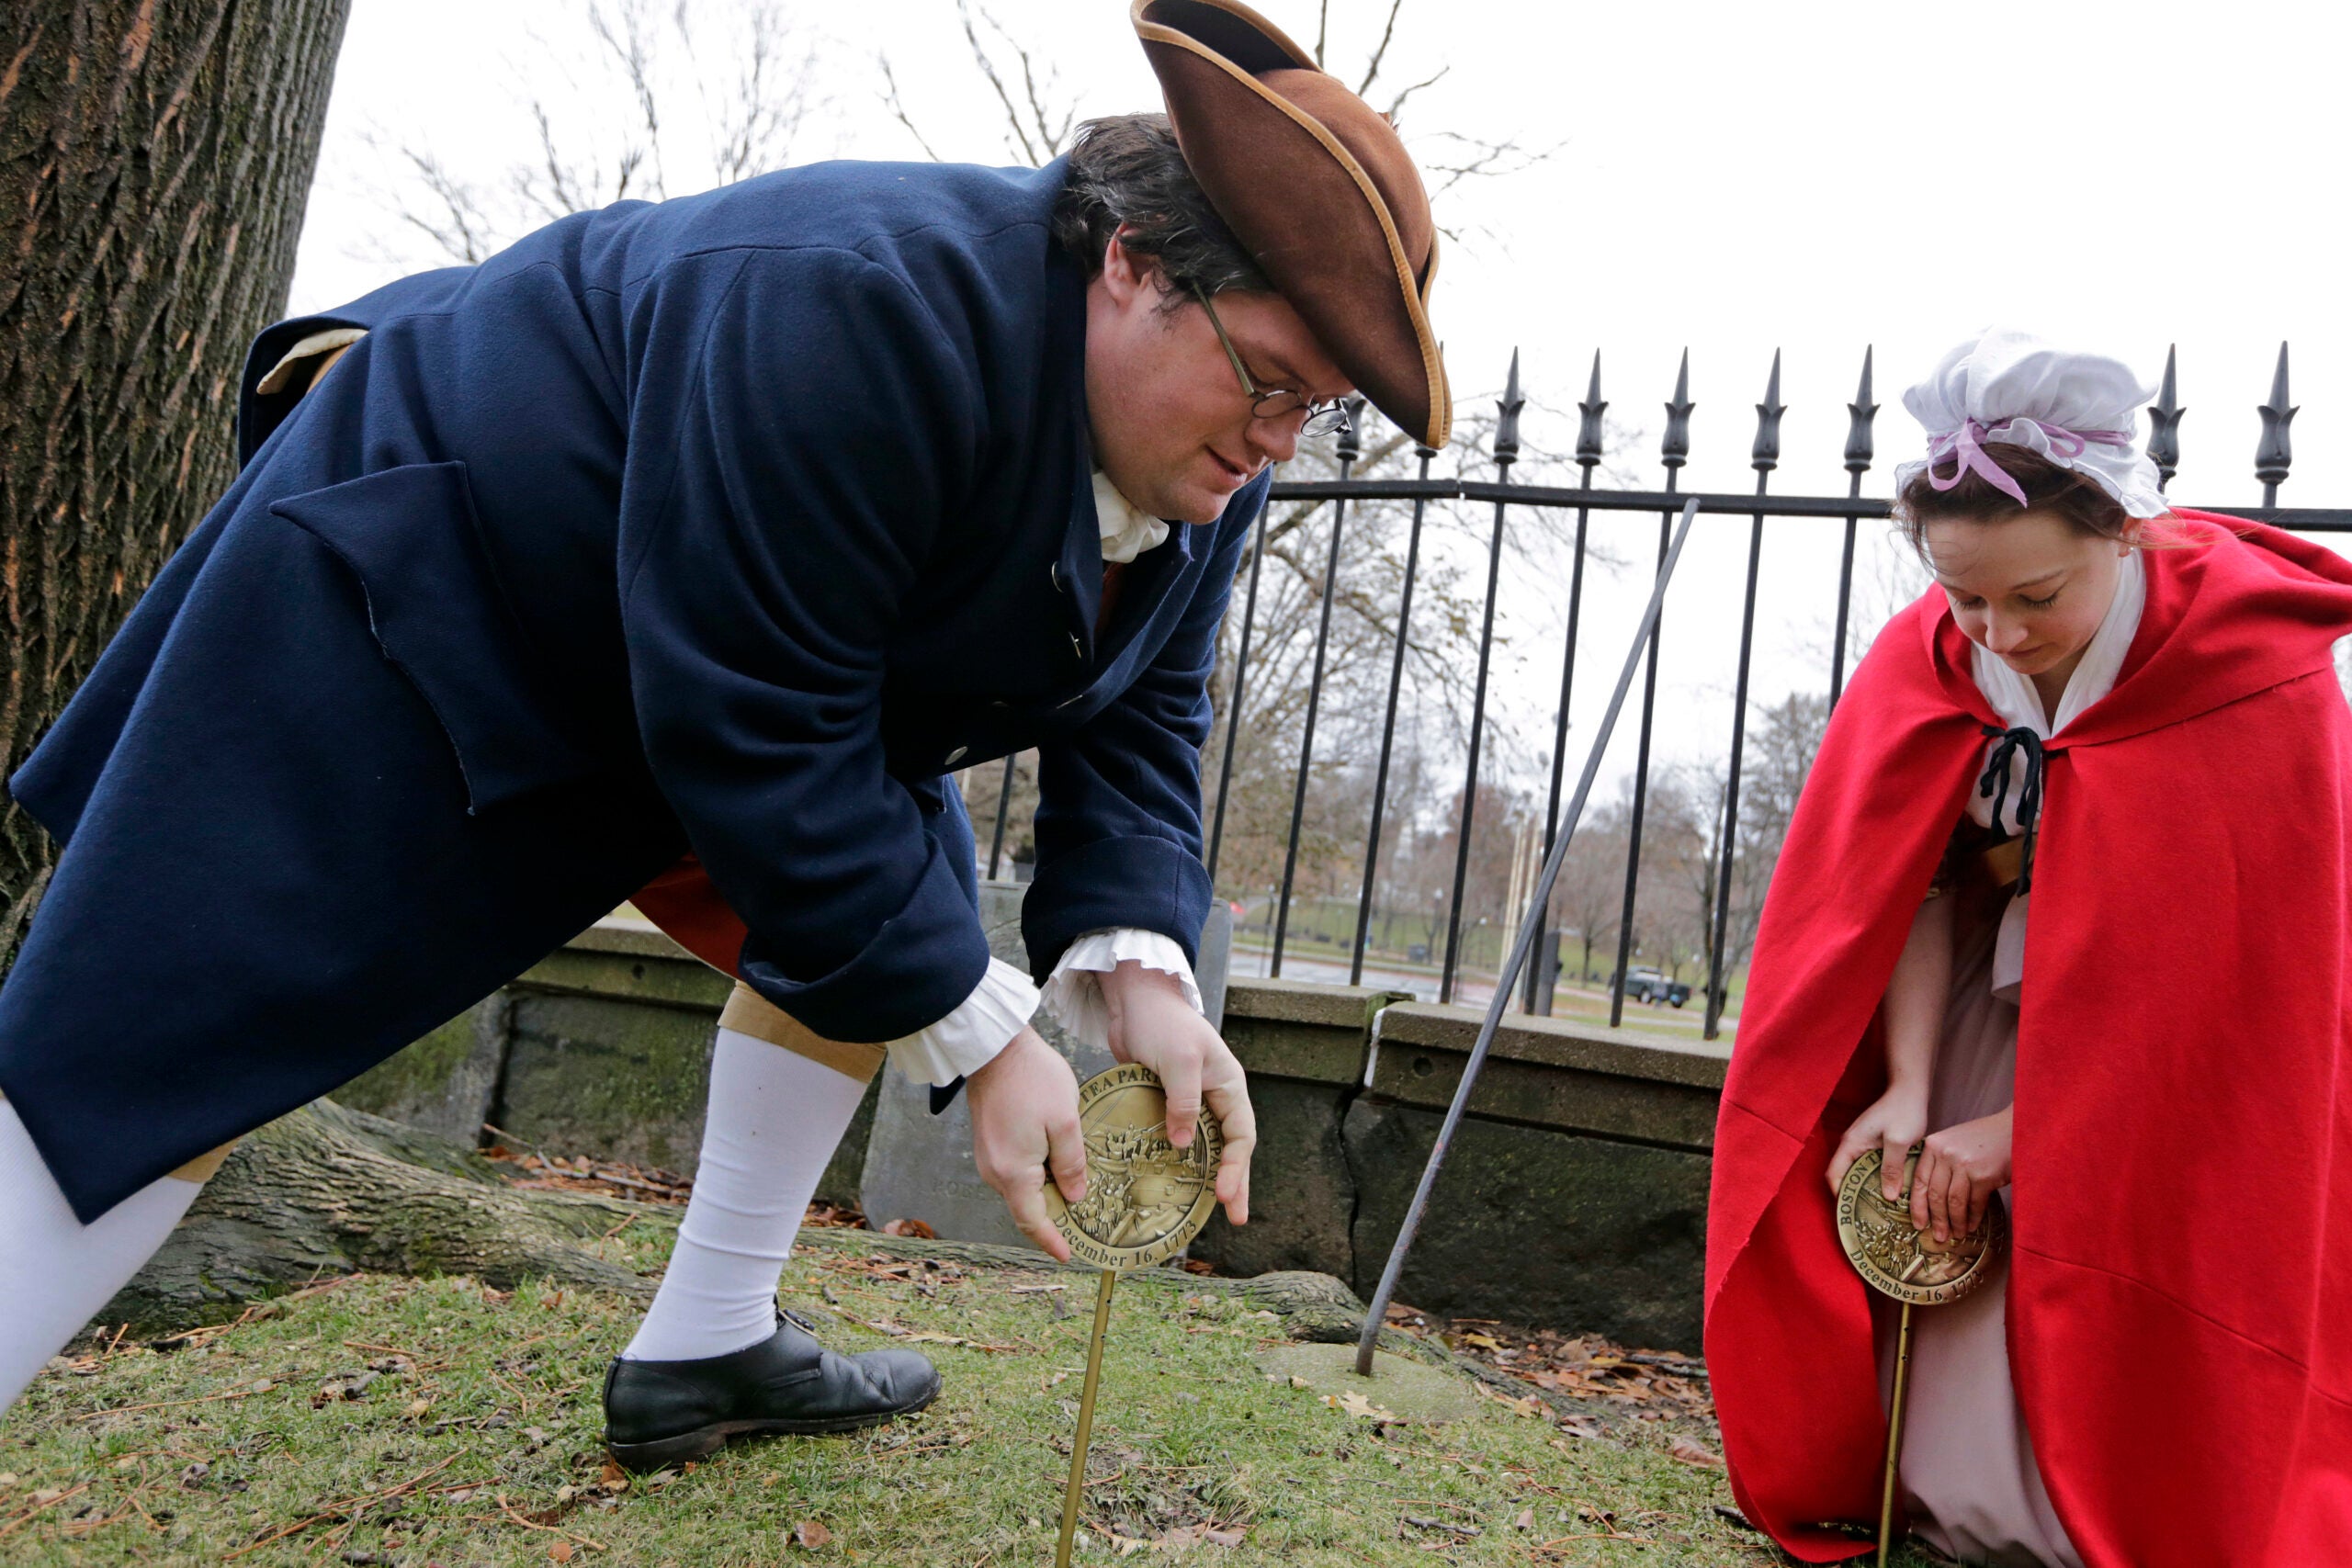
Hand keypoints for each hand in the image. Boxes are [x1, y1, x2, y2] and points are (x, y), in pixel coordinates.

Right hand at [965, 1027, 1086, 1261]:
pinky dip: (1035, 1176)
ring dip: (1046, 1192)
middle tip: (1085, 1221)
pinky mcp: (989, 1141)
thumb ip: (1072, 1163)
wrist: (995, 1047)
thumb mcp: (1065, 1121)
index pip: (1032, 1220)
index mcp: (1014, 1172)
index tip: (1068, 1256)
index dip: (1051, 1241)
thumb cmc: (1032, 1079)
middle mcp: (995, 1171)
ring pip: (1021, 1187)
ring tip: (1077, 1189)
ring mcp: (988, 1156)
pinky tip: (1057, 1164)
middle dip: (1053, 1217)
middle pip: (1026, 1206)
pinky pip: (1014, 1170)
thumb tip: (1074, 1196)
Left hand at [1099, 961, 1256, 1227]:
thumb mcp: (1179, 1061)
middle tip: (1236, 1217)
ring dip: (1208, 1176)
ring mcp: (1191, 1100)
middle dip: (1235, 1182)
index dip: (1236, 1168)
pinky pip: (1178, 1137)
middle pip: (1231, 1147)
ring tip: (1208, 1208)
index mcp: (1228, 1085)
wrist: (1135, 999)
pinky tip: (1171, 1179)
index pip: (1241, 1134)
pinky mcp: (1164, 1101)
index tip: (1226, 1196)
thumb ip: (1184, 1103)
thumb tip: (1184, 1145)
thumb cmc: (1163, 1023)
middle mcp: (1214, 1095)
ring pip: (1206, 1145)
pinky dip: (1178, 1160)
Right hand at [1827, 1081, 1928, 1204]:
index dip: (1839, 1194)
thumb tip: (1888, 1196)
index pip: (1834, 1174)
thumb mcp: (1899, 1141)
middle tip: (1870, 1216)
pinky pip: (1870, 1167)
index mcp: (1852, 1144)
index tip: (1852, 1213)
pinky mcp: (1874, 1145)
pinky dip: (1877, 1180)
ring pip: (1858, 1173)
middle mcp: (1853, 1146)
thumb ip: (1892, 1168)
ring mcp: (1863, 1145)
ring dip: (1867, 1189)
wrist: (1910, 1090)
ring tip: (1881, 1208)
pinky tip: (1891, 1190)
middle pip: (1844, 1176)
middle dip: (1854, 1195)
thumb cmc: (1903, 1111)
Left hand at [1910, 1106, 2011, 1243]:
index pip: (1918, 1180)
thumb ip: (1940, 1162)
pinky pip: (1974, 1203)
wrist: (2015, 1128)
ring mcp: (1964, 1164)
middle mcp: (1945, 1154)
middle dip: (1935, 1219)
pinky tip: (1971, 1226)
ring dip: (1955, 1222)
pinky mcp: (1983, 1175)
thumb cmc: (1984, 1138)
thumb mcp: (1954, 1142)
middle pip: (1935, 1194)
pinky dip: (1972, 1217)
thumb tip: (1931, 1198)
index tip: (1917, 1223)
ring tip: (1956, 1234)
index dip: (1917, 1205)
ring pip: (1953, 1202)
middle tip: (1938, 1236)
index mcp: (1933, 1146)